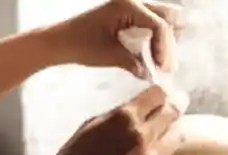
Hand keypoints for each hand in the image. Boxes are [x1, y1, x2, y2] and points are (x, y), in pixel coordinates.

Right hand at [39, 85, 182, 154]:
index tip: (157, 99)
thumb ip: (120, 114)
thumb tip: (141, 106)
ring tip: (157, 138)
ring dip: (169, 133)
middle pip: (173, 112)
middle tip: (163, 116)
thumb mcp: (93, 124)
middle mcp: (143, 134)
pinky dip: (163, 153)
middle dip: (169, 112)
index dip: (159, 95)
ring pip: (178, 135)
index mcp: (125, 116)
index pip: (159, 93)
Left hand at [46, 0, 184, 76]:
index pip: (159, 25)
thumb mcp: (111, 55)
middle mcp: (131, 2)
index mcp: (127, 5)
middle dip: (168, 45)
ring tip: (162, 65)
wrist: (59, 41)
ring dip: (163, 42)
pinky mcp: (124, 16)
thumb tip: (152, 74)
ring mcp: (128, 8)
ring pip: (158, 21)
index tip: (162, 68)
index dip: (164, 48)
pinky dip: (153, 40)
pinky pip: (147, 25)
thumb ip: (135, 62)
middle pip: (163, 19)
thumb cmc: (80, 45)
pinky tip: (154, 57)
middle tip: (167, 69)